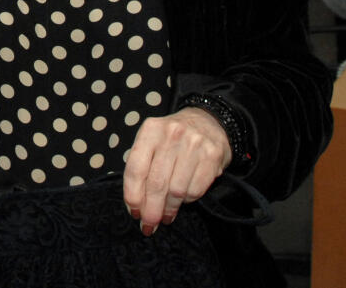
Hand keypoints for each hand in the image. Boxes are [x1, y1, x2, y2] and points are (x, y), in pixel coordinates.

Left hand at [123, 107, 230, 234]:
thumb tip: (136, 204)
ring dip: (169, 208)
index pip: (136, 168)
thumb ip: (143, 166)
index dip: (133, 194)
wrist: (208, 122)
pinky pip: (196, 189)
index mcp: (150, 130)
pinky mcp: (212, 155)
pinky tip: (183, 199)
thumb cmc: (173, 138)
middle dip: (151, 209)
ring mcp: (194, 144)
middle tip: (149, 225)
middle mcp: (171, 134)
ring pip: (177, 189)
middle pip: (156, 182)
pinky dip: (187, 200)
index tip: (134, 212)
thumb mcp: (152, 141)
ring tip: (166, 215)